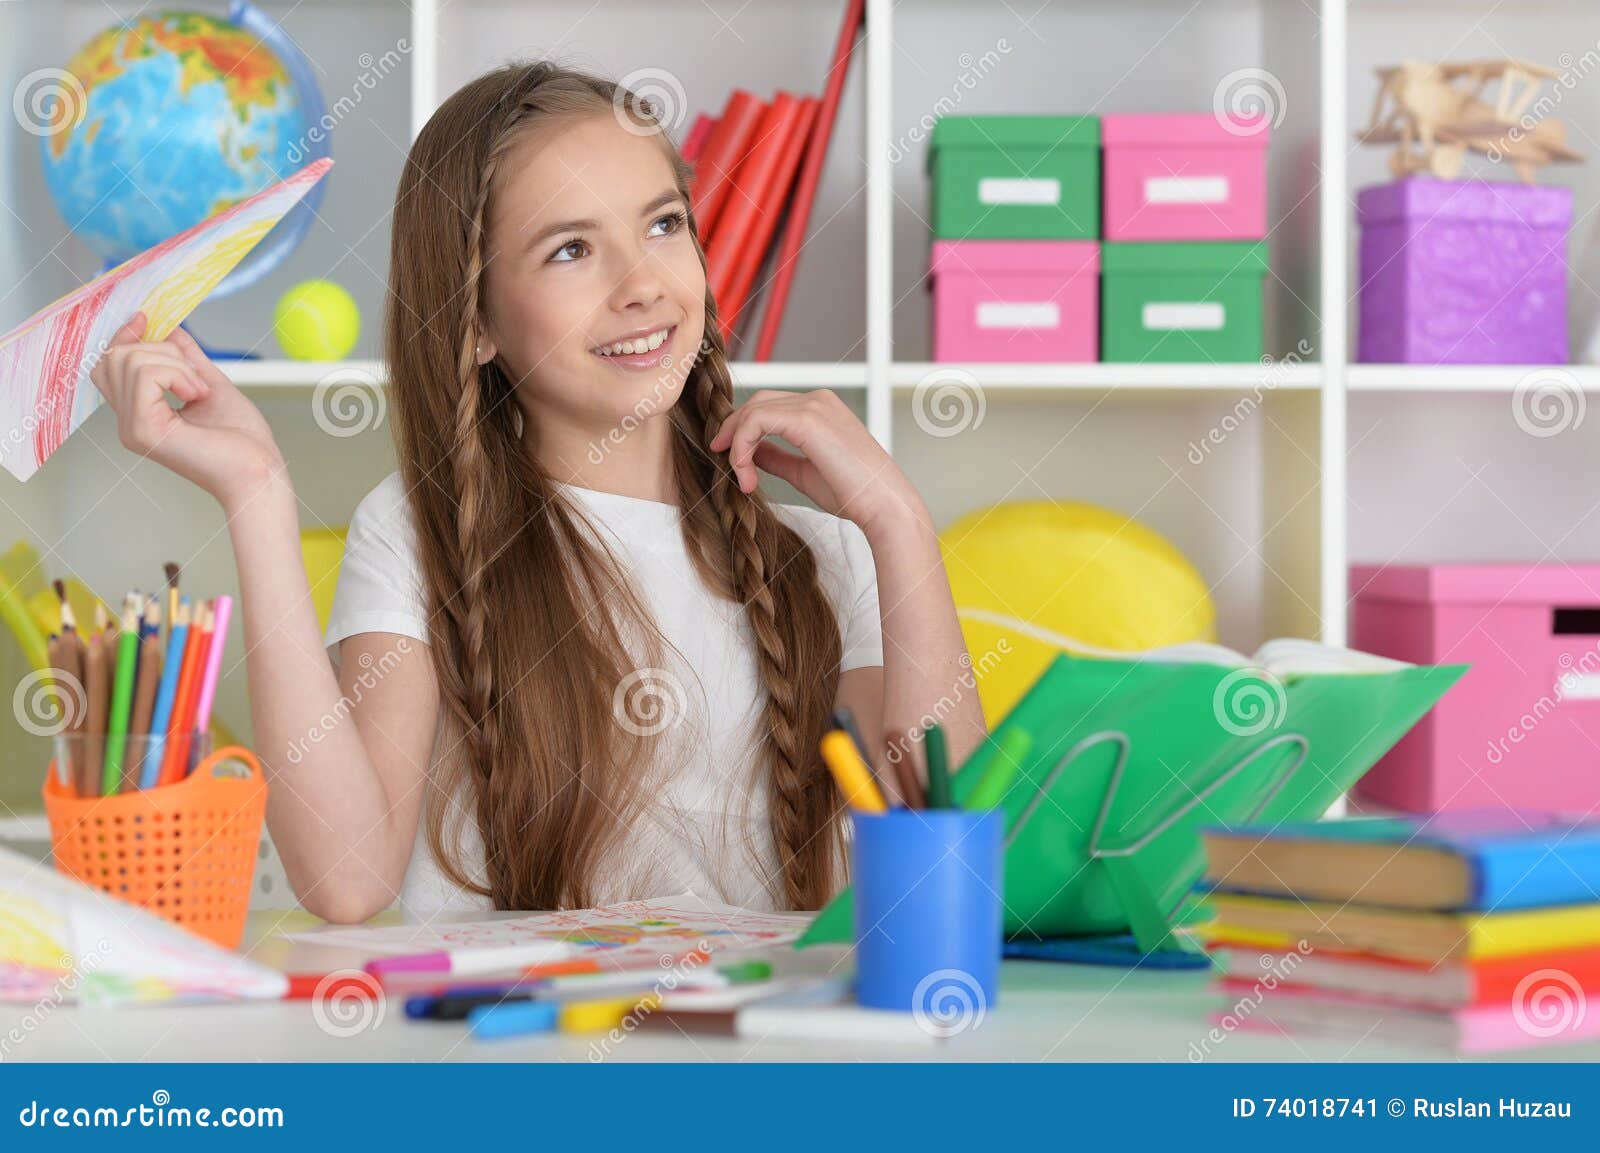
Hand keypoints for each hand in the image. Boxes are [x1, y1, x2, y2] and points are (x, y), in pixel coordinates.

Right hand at [90, 312, 285, 509]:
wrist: (258, 473)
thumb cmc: (243, 441)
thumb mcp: (211, 384)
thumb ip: (187, 358)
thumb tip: (170, 327)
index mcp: (140, 414)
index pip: (108, 365)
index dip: (124, 337)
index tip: (147, 318)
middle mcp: (128, 422)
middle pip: (115, 357)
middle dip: (160, 349)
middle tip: (196, 378)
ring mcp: (131, 428)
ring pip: (131, 360)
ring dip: (176, 364)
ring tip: (201, 391)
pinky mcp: (142, 429)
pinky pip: (145, 373)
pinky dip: (178, 374)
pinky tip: (198, 395)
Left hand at [707, 389, 928, 541]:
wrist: (883, 505)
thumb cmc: (854, 494)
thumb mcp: (804, 472)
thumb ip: (777, 457)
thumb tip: (751, 452)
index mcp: (822, 408)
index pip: (770, 406)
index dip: (744, 429)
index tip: (734, 461)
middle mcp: (818, 400)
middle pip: (758, 402)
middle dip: (733, 430)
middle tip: (722, 460)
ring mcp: (813, 406)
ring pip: (753, 411)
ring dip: (737, 445)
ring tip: (743, 479)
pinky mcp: (806, 419)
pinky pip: (756, 422)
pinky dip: (742, 447)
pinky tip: (747, 475)